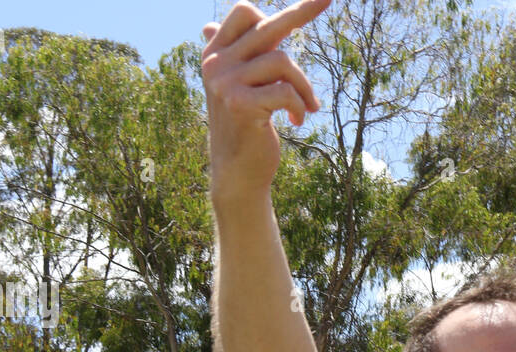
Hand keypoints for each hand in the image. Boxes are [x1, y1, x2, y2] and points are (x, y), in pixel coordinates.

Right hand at [201, 0, 328, 198]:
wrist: (237, 172)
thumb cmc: (243, 126)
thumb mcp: (234, 86)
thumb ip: (230, 55)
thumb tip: (206, 26)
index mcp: (214, 53)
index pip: (244, 13)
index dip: (275, 10)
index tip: (306, 8)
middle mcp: (216, 63)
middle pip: (267, 26)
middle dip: (302, 11)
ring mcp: (225, 83)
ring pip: (283, 62)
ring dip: (304, 86)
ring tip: (308, 106)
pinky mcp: (240, 104)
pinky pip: (286, 90)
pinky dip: (300, 105)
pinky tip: (297, 120)